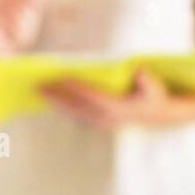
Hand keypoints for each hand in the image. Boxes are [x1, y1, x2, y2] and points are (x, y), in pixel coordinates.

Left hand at [39, 68, 172, 128]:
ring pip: (72, 114)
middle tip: (38, 87)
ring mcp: (99, 123)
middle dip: (56, 98)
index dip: (75, 87)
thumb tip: (140, 71)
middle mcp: (105, 119)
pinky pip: (75, 116)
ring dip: (55, 104)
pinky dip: (61, 108)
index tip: (60, 78)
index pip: (91, 97)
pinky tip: (49, 98)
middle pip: (75, 108)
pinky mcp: (96, 123)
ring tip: (38, 92)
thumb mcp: (155, 89)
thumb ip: (147, 82)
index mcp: (117, 109)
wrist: (156, 117)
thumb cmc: (153, 97)